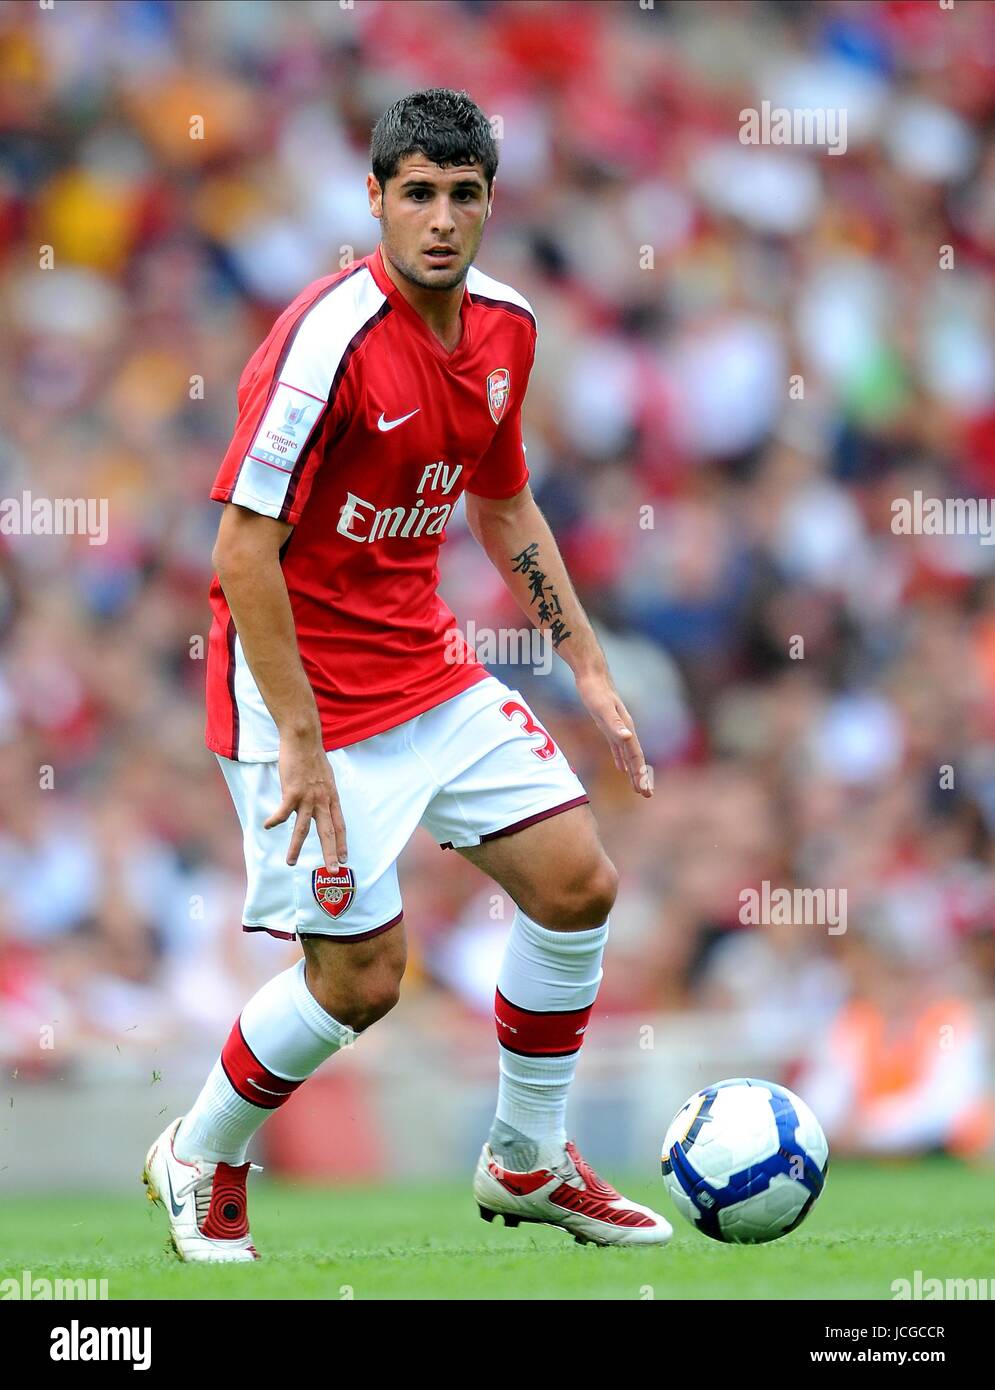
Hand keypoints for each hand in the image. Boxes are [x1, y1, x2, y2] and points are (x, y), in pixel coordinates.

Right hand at [264, 730, 347, 867]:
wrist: (303, 740)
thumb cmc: (312, 757)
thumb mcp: (325, 777)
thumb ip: (323, 793)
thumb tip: (320, 803)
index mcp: (332, 798)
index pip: (340, 825)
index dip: (342, 842)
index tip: (344, 858)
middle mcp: (322, 800)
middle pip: (328, 832)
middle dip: (330, 853)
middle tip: (334, 870)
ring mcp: (308, 797)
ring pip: (303, 829)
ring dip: (296, 847)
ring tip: (291, 862)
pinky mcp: (292, 792)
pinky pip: (283, 812)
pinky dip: (274, 820)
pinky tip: (267, 826)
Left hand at [575, 672, 651, 797]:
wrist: (592, 675)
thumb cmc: (596, 692)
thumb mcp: (602, 709)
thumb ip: (615, 724)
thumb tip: (628, 737)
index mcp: (626, 729)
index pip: (636, 756)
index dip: (640, 773)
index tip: (644, 790)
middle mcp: (625, 730)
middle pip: (636, 758)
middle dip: (641, 776)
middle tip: (646, 795)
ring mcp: (618, 728)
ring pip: (628, 755)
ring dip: (633, 771)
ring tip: (637, 786)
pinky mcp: (609, 726)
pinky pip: (618, 748)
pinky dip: (621, 760)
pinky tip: (621, 768)